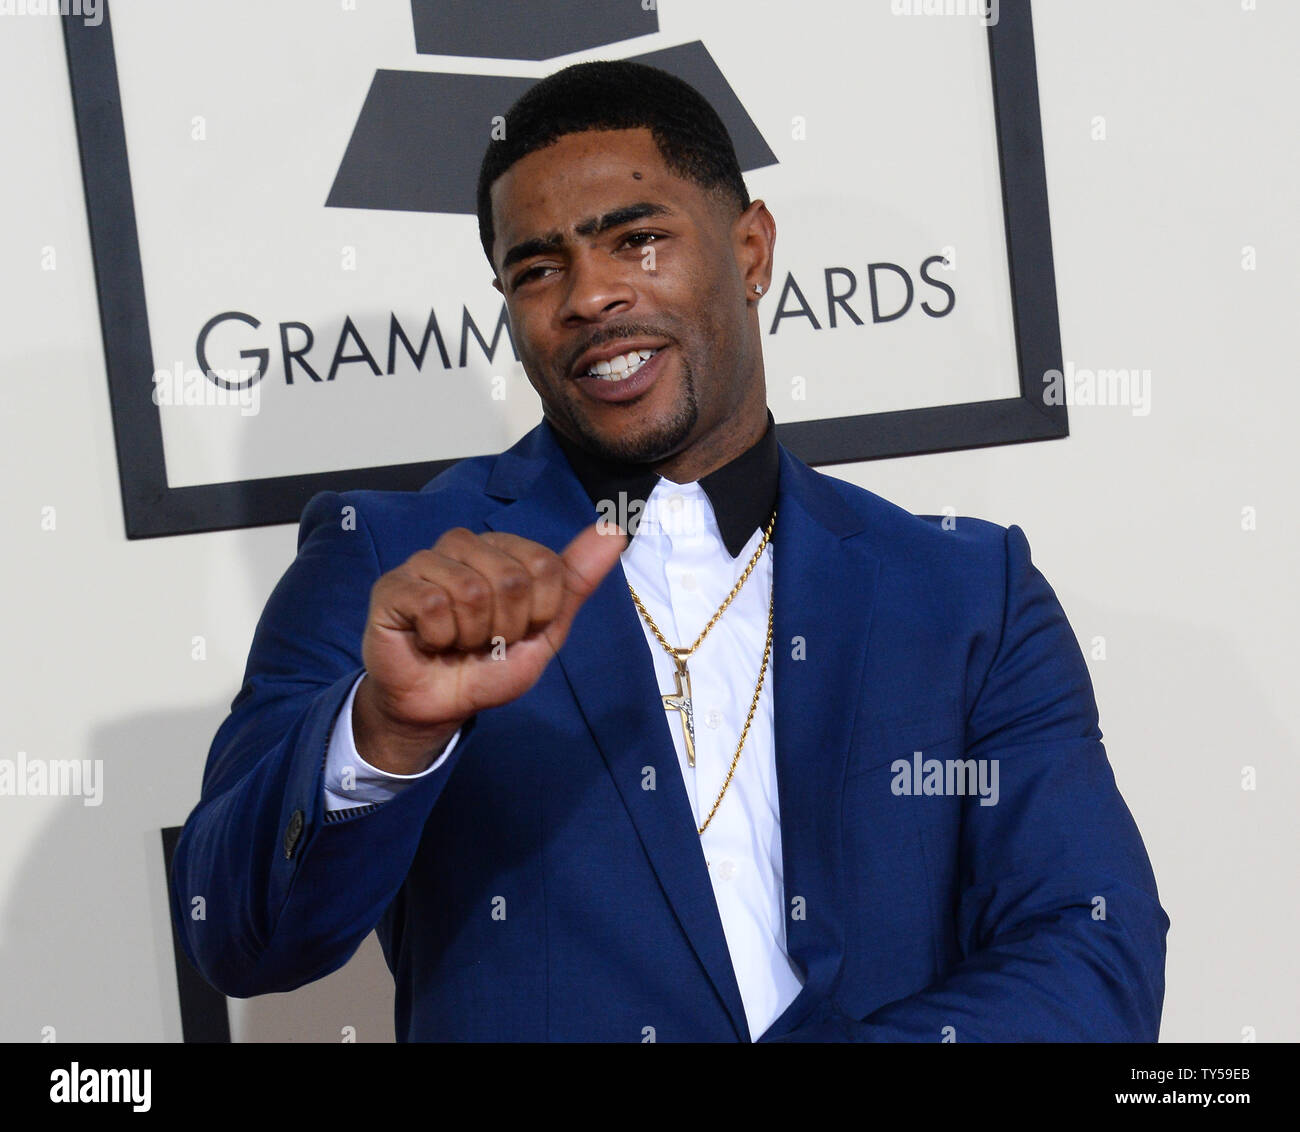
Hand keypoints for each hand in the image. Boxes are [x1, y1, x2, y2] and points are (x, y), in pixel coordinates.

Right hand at [353, 522, 624, 772]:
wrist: (440, 705)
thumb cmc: (489, 664)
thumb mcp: (545, 629)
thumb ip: (577, 579)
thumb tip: (615, 529)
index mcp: (503, 549)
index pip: (546, 566)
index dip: (539, 612)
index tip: (518, 631)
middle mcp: (463, 545)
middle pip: (512, 578)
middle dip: (507, 627)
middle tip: (485, 642)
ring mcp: (425, 561)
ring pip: (472, 590)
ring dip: (472, 635)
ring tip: (457, 642)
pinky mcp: (393, 585)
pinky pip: (433, 604)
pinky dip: (439, 637)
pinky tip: (428, 641)